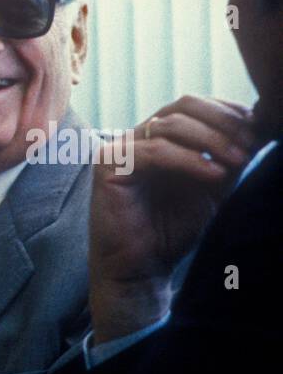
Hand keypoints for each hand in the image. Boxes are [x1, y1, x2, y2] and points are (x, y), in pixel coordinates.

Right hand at [89, 95, 258, 341]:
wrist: (141, 267)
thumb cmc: (172, 230)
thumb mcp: (213, 186)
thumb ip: (230, 156)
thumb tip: (264, 123)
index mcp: (158, 137)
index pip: (196, 106)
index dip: (230, 113)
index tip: (260, 134)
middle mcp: (137, 137)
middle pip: (184, 106)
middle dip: (224, 122)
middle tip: (251, 146)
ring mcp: (120, 148)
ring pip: (171, 124)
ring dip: (213, 140)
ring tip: (239, 161)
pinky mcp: (109, 165)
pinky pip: (155, 151)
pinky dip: (190, 160)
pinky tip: (213, 175)